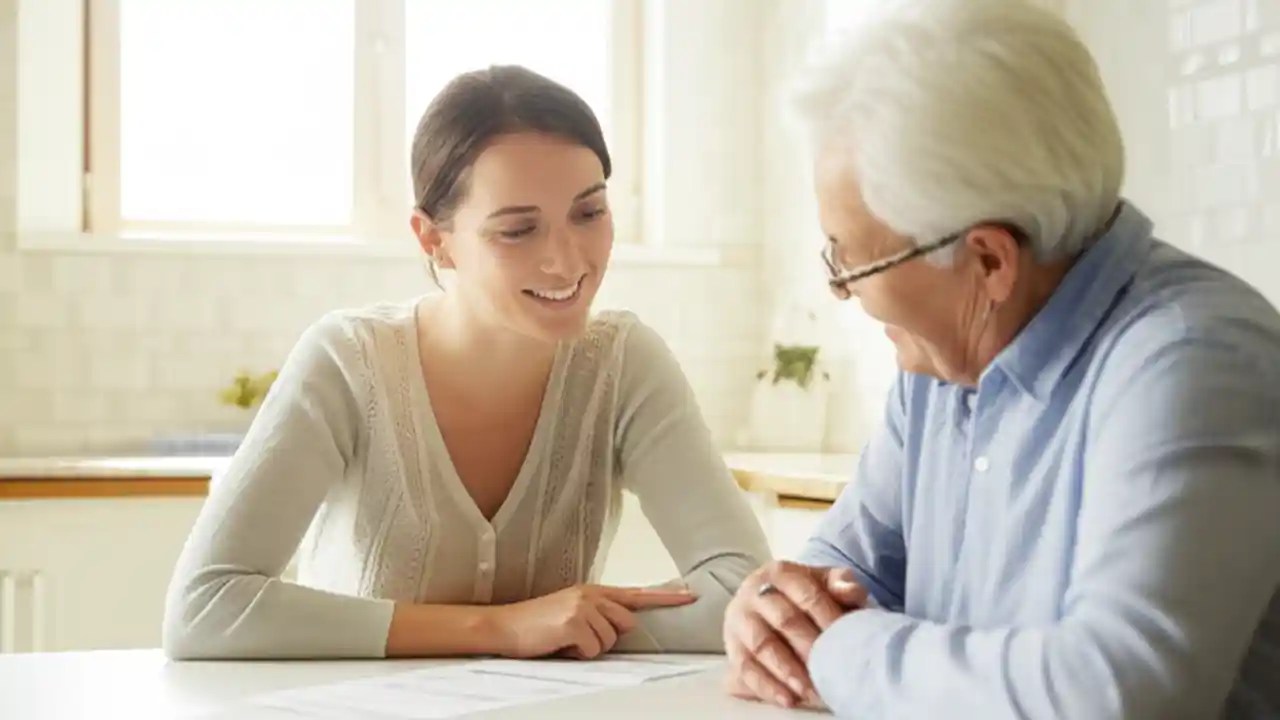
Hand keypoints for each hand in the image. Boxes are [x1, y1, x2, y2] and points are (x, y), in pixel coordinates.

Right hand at [493, 584, 696, 659]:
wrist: (505, 626)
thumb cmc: (539, 624)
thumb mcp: (572, 611)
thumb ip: (599, 613)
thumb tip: (623, 627)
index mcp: (594, 591)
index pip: (636, 594)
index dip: (666, 596)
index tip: (691, 596)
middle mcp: (592, 594)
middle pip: (627, 622)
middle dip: (609, 636)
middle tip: (579, 637)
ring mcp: (583, 606)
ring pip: (610, 640)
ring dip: (591, 648)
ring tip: (566, 640)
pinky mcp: (574, 621)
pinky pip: (594, 649)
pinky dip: (579, 654)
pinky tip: (561, 645)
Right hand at [723, 561, 866, 708]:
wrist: (772, 600)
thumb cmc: (804, 594)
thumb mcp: (825, 582)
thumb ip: (842, 584)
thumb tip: (851, 591)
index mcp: (780, 573)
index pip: (807, 595)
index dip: (829, 618)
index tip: (847, 641)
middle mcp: (754, 592)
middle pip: (784, 619)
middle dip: (809, 648)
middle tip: (831, 670)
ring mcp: (739, 619)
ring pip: (761, 645)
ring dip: (786, 671)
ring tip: (810, 691)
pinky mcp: (731, 645)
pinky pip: (745, 668)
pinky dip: (766, 686)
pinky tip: (787, 699)